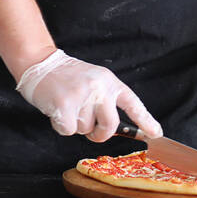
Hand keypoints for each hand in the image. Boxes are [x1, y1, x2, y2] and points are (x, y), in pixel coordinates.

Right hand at [15, 49, 162, 142]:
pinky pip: (69, 131)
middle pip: (110, 126)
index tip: (156, 133)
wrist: (40, 63)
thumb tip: (111, 129)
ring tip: (67, 106)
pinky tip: (57, 111)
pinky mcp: (64, 105)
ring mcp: (82, 95)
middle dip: (100, 134)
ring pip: (85, 130)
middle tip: (91, 131)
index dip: (146, 120)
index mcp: (109, 81)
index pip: (132, 103)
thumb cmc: (67, 77)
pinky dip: (61, 126)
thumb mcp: (93, 80)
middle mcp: (99, 88)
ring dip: (76, 125)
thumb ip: (105, 100)